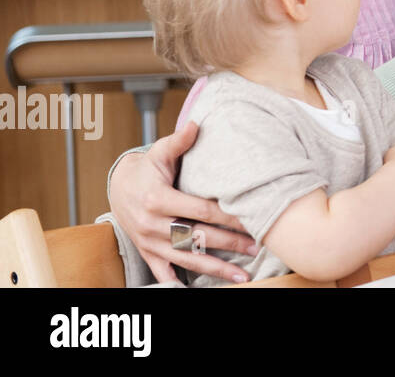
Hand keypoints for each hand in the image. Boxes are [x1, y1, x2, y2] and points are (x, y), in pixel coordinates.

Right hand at [107, 120, 257, 284]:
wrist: (117, 188)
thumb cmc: (146, 169)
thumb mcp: (159, 152)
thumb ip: (179, 141)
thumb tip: (196, 124)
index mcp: (158, 199)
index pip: (201, 210)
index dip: (228, 216)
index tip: (252, 218)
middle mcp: (154, 225)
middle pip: (198, 237)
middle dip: (230, 243)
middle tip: (257, 247)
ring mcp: (150, 243)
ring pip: (186, 259)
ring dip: (215, 268)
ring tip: (242, 275)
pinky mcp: (147, 254)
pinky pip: (164, 274)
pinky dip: (179, 285)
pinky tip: (200, 291)